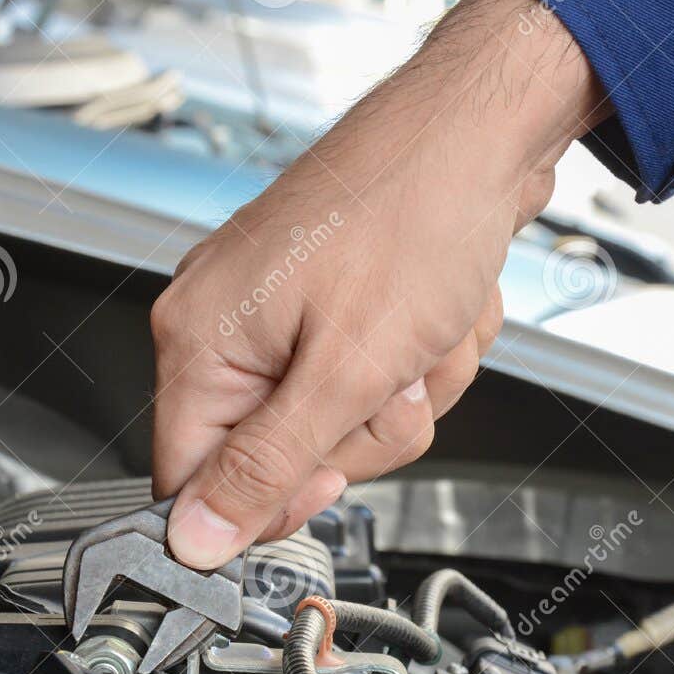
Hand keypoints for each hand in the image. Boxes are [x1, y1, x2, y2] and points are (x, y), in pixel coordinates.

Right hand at [150, 0, 603, 568]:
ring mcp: (282, 309)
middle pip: (280, 456)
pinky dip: (420, 355)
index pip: (190, 481)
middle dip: (364, 426)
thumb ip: (266, 466)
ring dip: (406, 389)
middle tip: (392, 373)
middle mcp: (228, 321)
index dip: (269, 499)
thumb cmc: (416, 215)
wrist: (483, 133)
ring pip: (344, 420)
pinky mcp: (331, 299)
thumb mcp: (346, 370)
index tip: (330, 475)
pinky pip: (374, 376)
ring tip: (422, 329)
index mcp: (201, 338)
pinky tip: (434, 310)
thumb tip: (196, 540)